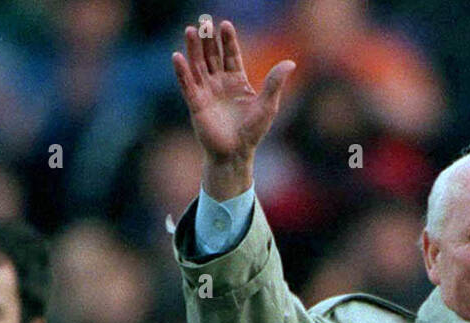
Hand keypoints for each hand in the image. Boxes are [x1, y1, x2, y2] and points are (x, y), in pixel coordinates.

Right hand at [171, 20, 294, 199]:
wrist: (236, 154)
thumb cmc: (252, 131)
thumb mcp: (268, 105)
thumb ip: (275, 83)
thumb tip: (291, 62)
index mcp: (237, 81)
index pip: (231, 54)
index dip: (228, 40)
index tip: (225, 25)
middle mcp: (220, 83)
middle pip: (212, 55)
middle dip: (208, 39)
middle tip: (204, 22)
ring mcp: (207, 92)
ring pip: (198, 65)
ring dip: (193, 48)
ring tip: (190, 30)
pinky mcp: (196, 103)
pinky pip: (187, 84)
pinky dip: (182, 71)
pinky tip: (178, 57)